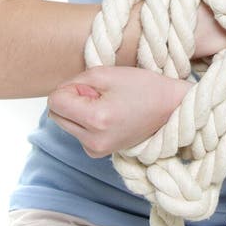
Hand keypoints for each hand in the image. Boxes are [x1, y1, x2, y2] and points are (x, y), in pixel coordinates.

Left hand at [47, 65, 191, 157]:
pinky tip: (110, 115)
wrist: (171, 110)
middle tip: (100, 94)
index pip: (54, 102)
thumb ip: (75, 82)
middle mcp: (92, 141)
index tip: (92, 87)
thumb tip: (59, 95)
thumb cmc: (144, 87)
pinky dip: (86, 121)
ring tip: (107, 104)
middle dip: (72, 100)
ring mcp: (95, 150)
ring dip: (79, 110)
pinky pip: (77, 131)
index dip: (70, 88)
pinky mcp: (98, 152)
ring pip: (65, 123)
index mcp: (96, 120)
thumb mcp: (106, 73)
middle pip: (55, 115)